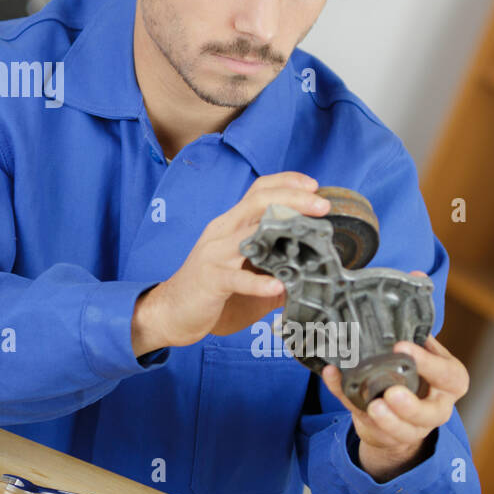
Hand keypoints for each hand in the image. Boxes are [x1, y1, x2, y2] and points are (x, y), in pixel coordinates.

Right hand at [132, 172, 330, 354]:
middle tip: (322, 205)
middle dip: (293, 197)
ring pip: (249, 232)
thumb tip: (312, 269)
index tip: (314, 186)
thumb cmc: (211, 290)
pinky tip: (277, 286)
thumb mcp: (244, 269)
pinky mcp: (211, 279)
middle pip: (258, 202)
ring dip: (283, 230)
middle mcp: (222, 232)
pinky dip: (258, 282)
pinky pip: (237, 278)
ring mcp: (215, 254)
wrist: (171, 311)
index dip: (286, 182)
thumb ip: (273, 264)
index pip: (258, 190)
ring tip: (311, 234)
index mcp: (230, 225)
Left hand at [320, 326, 469, 481]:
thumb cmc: (418, 373)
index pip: (447, 374)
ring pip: (403, 430)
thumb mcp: (424, 353)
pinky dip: (347, 399)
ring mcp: (413, 426)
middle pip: (430, 414)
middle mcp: (437, 408)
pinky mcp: (386, 433)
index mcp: (449, 382)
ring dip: (387, 420)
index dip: (428, 363)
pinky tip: (335, 381)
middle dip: (411, 406)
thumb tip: (396, 304)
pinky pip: (365, 421)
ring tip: (373, 406)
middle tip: (391, 393)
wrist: (406, 407)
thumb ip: (415, 338)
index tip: (401, 346)